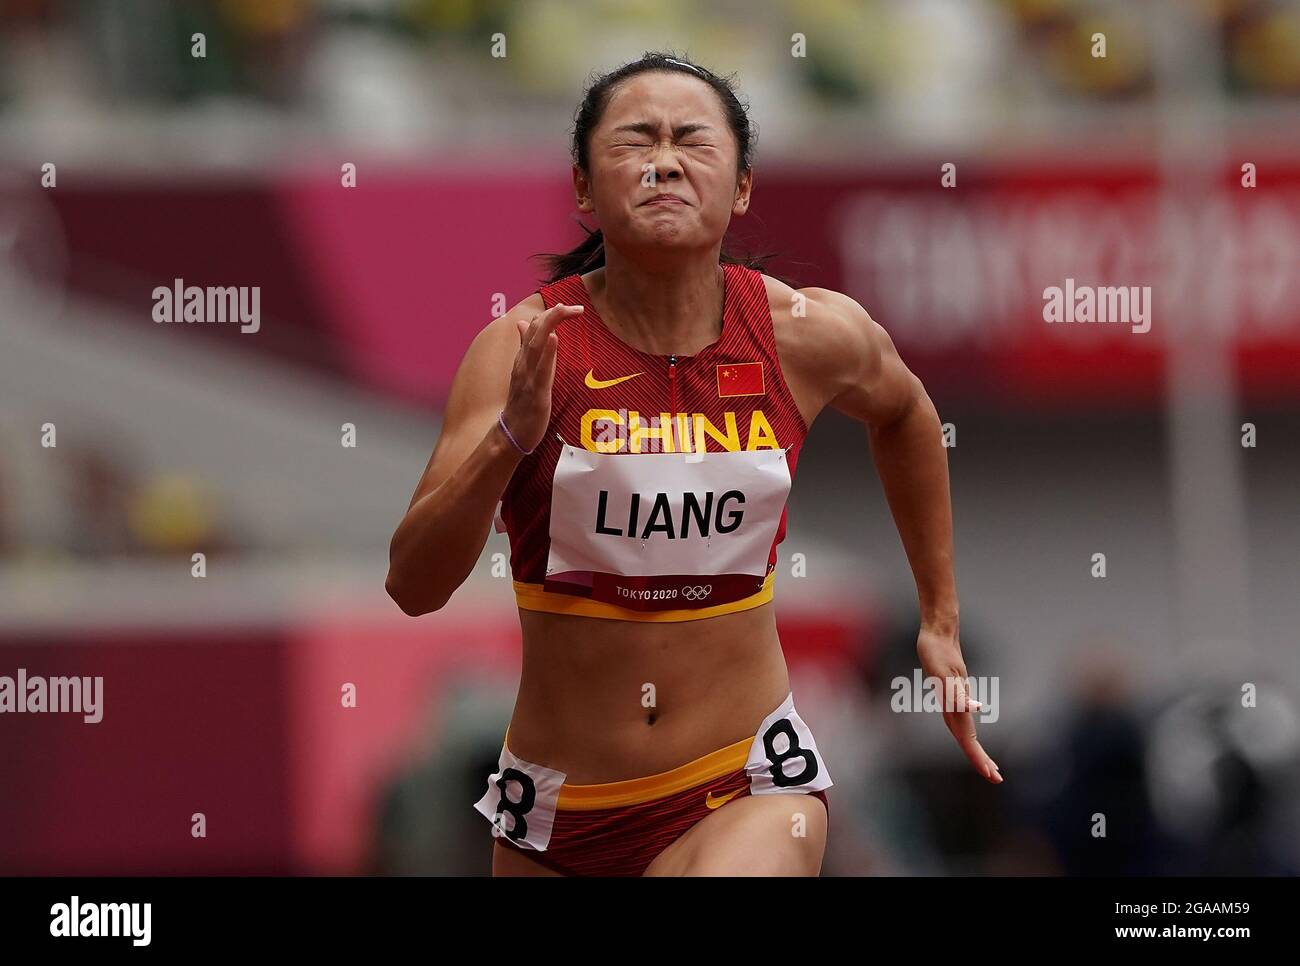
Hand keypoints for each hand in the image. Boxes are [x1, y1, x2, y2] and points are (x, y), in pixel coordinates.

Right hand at [500, 303, 581, 452]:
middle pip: (536, 331)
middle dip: (554, 315)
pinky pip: (542, 370)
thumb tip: (524, 323)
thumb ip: (527, 348)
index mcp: (523, 358)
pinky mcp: (536, 393)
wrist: (511, 433)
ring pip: (536, 345)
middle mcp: (524, 363)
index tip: (569, 306)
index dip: (551, 314)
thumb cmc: (521, 403)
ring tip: (561, 309)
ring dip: (549, 325)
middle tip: (574, 306)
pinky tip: (554, 339)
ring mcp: (528, 378)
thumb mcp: (525, 371)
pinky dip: (548, 353)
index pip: (535, 328)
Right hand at [916, 623, 1001, 783]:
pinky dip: (972, 734)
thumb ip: (957, 692)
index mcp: (951, 708)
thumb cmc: (938, 652)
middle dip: (980, 761)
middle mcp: (952, 708)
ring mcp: (953, 703)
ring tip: (991, 767)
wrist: (935, 635)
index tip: (990, 774)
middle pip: (966, 741)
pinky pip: (965, 720)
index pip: (966, 740)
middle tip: (997, 779)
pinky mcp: (957, 695)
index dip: (977, 757)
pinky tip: (975, 738)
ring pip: (965, 733)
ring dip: (977, 752)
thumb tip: (973, 709)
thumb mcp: (947, 671)